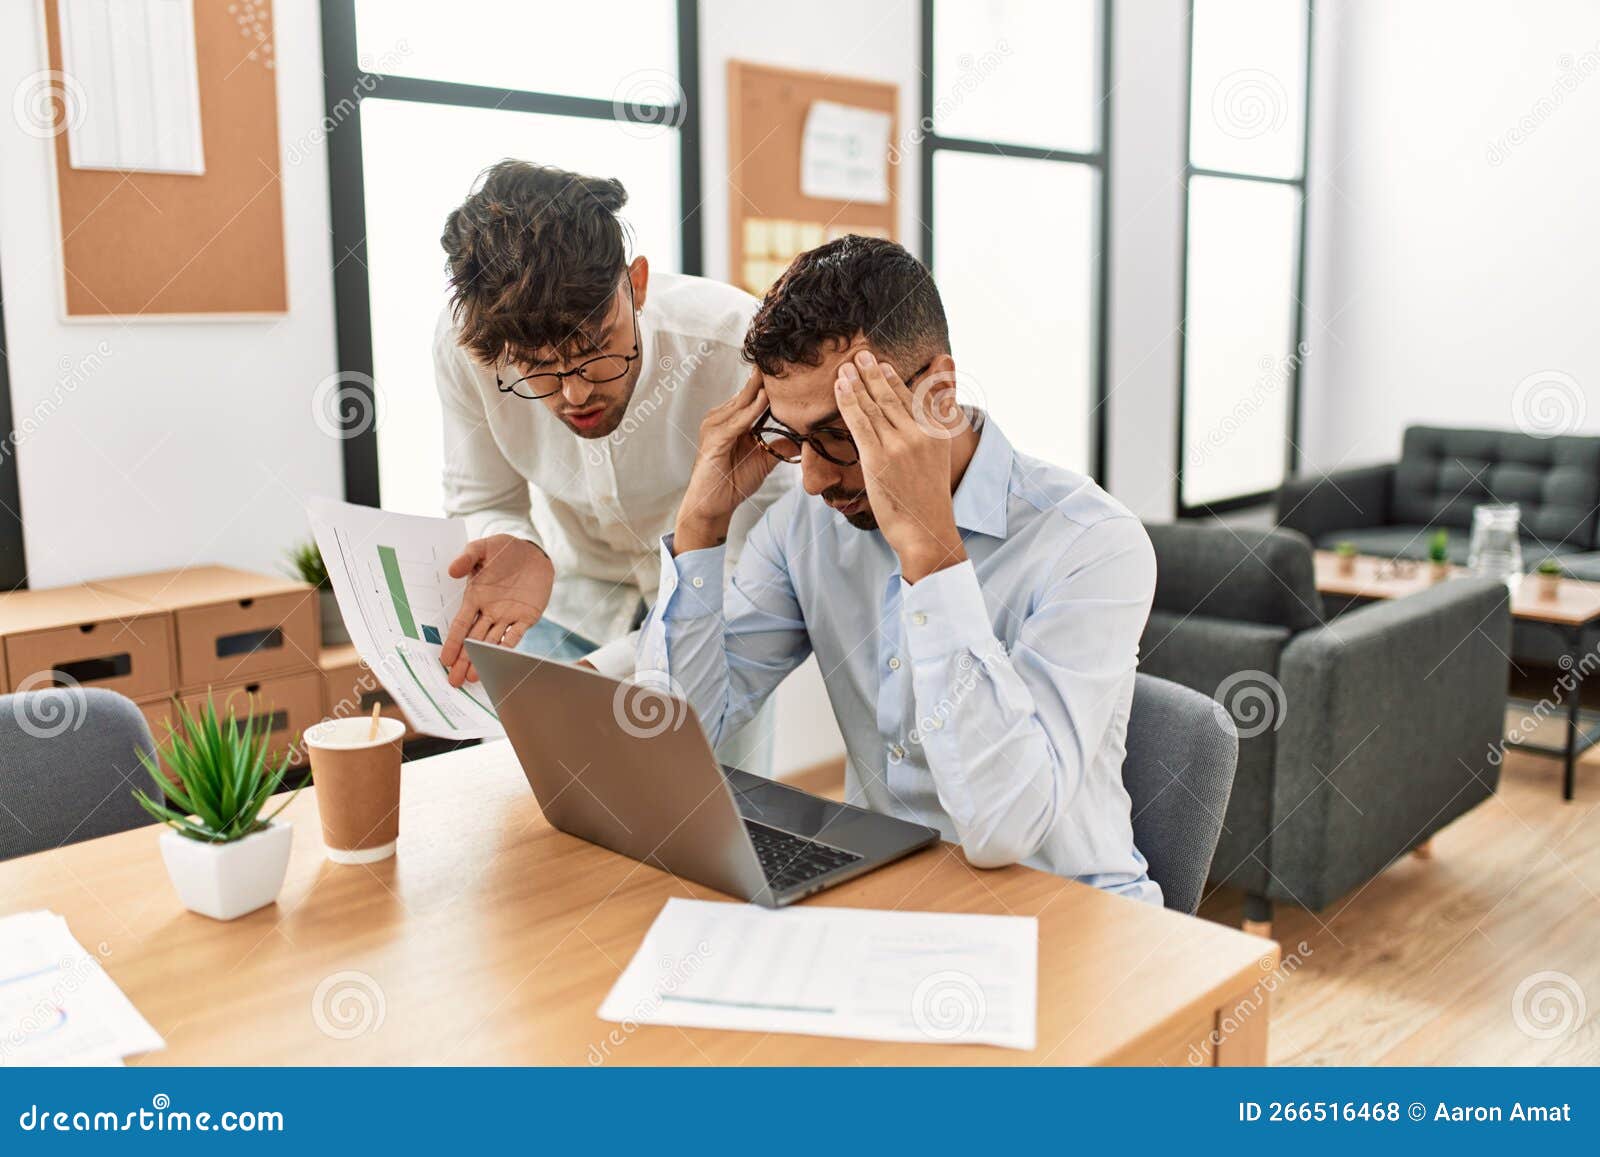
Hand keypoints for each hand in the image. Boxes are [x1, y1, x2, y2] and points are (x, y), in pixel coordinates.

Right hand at [440, 535, 554, 685]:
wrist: (533, 551)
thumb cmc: (504, 549)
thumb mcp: (483, 548)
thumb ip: (467, 558)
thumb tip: (453, 571)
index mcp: (475, 597)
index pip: (461, 625)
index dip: (453, 642)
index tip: (445, 660)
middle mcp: (489, 611)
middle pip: (473, 640)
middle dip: (464, 660)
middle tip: (454, 681)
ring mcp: (507, 616)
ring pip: (491, 643)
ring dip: (482, 660)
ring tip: (473, 679)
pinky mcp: (526, 617)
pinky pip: (515, 635)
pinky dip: (508, 648)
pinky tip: (500, 661)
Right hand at [674, 368, 780, 553]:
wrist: (712, 506)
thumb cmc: (732, 482)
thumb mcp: (764, 459)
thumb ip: (781, 445)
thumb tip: (805, 437)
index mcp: (732, 419)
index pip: (754, 394)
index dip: (772, 382)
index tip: (793, 368)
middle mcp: (721, 417)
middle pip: (749, 392)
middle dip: (768, 377)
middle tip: (788, 355)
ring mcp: (715, 426)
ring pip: (743, 402)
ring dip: (762, 388)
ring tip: (781, 370)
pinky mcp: (714, 440)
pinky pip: (736, 421)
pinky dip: (751, 411)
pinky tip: (765, 399)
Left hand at [834, 350, 966, 582]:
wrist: (926, 531)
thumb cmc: (928, 502)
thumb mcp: (938, 462)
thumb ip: (932, 433)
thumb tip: (930, 415)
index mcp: (935, 434)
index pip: (912, 398)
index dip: (893, 379)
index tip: (881, 364)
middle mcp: (919, 434)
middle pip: (891, 396)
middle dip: (873, 373)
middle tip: (859, 354)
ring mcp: (899, 445)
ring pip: (874, 406)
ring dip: (857, 382)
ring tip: (845, 366)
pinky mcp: (878, 458)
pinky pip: (860, 422)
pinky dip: (849, 401)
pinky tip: (840, 387)